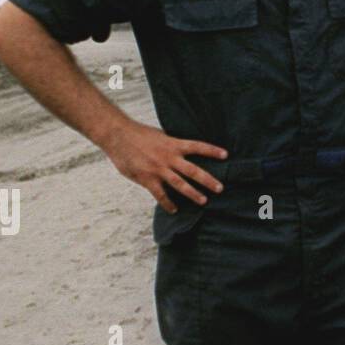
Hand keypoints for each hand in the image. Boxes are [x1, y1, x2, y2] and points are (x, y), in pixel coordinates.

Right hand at [101, 120, 225, 212]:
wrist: (118, 136)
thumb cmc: (139, 134)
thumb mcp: (160, 135)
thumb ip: (171, 145)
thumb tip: (183, 149)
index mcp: (174, 144)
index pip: (198, 146)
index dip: (212, 150)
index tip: (226, 155)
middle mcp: (169, 157)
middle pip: (193, 171)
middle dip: (208, 180)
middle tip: (220, 188)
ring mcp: (158, 169)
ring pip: (180, 184)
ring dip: (193, 193)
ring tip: (204, 201)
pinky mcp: (147, 178)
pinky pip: (160, 194)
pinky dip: (167, 203)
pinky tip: (174, 209)